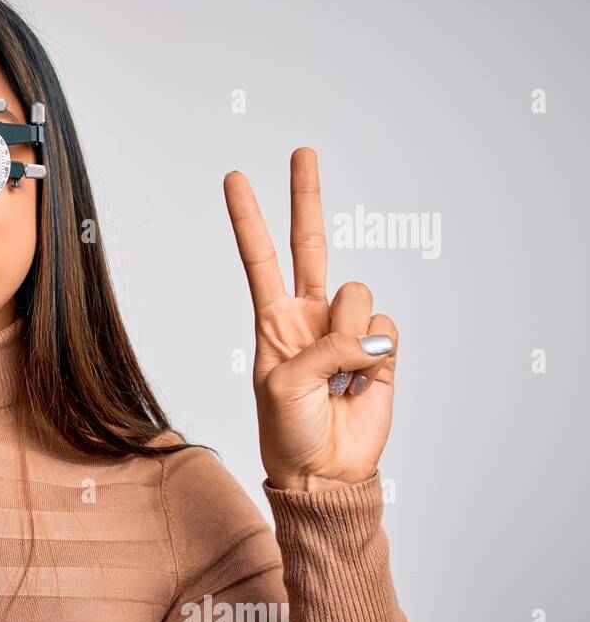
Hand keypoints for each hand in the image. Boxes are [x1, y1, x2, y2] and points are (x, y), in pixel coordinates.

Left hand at [223, 148, 397, 492]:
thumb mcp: (284, 385)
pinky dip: (376, 358)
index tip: (234, 178)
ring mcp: (346, 330)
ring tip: (337, 378)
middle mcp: (310, 316)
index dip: (249, 219)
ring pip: (359, 296)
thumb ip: (324, 348)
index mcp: (273, 320)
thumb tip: (369, 338)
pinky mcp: (381, 351)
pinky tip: (362, 384)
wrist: (324, 471)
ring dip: (350, 339)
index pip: (260, 258)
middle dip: (305, 196)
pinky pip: (386, 330)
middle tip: (301, 150)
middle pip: (311, 244)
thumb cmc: (288, 431)